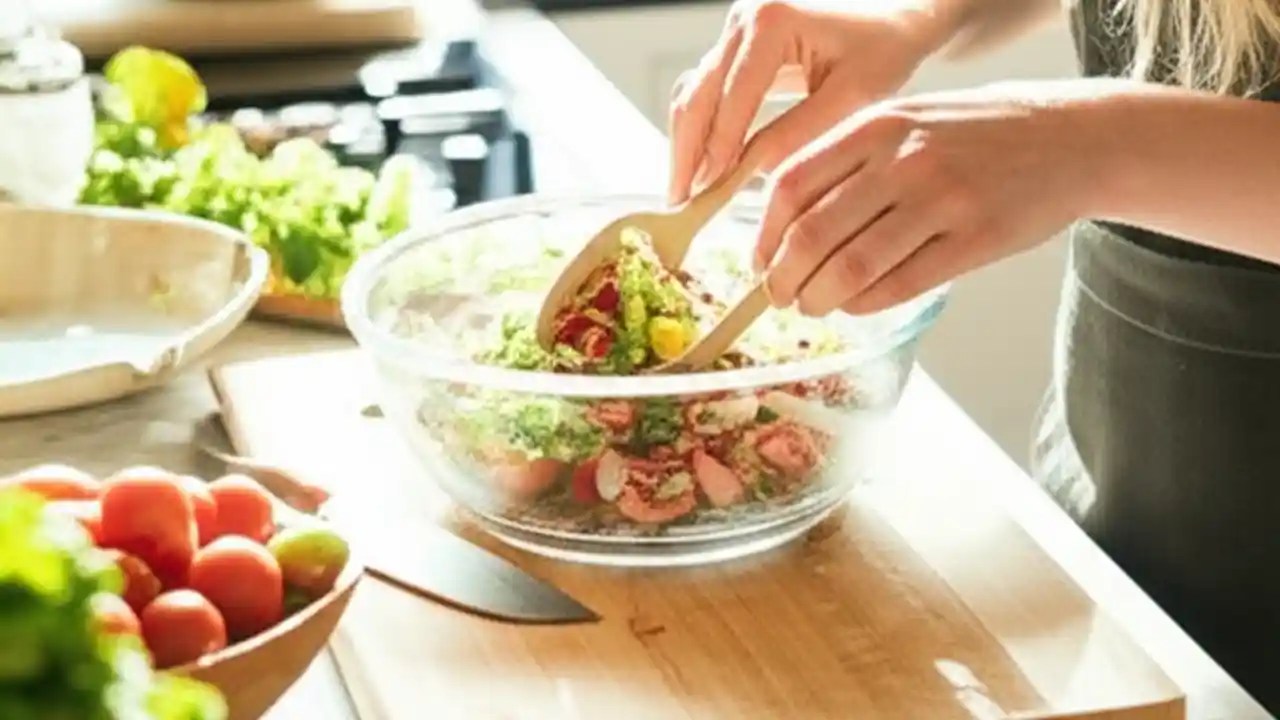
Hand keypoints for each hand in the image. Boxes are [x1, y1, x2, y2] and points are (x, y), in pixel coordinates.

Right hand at [667, 0, 953, 203]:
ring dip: (686, 145)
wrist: (897, 16)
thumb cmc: (885, 48)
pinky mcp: (736, 48)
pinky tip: (703, 170)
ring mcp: (735, 32)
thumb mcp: (852, 96)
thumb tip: (751, 175)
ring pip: (693, 95)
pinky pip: (707, 93)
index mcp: (771, 21)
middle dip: (687, 153)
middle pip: (697, 95)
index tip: (706, 194)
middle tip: (681, 203)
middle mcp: (743, 19)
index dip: (717, 149)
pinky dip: (701, 132)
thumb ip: (801, 133)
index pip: (732, 96)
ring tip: (685, 194)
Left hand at [757, 80, 1108, 315]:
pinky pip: (900, 284)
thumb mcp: (907, 122)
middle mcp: (905, 159)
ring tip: (813, 306)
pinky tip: (857, 305)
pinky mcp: (976, 239)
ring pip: (851, 267)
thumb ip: (848, 159)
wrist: (1071, 138)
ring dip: (820, 298)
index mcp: (878, 125)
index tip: (761, 261)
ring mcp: (942, 200)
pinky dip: (865, 303)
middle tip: (780, 297)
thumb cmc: (975, 134)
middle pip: (812, 234)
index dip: (765, 235)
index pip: (791, 186)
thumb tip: (783, 222)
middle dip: (784, 278)